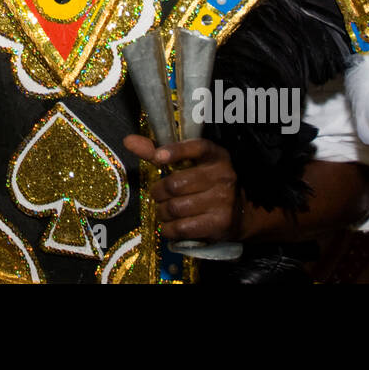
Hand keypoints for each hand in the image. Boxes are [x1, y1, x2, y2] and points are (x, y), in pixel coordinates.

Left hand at [123, 135, 243, 242]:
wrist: (240, 212)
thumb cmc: (204, 182)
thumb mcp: (188, 162)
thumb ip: (157, 151)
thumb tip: (128, 141)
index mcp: (215, 155)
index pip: (197, 148)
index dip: (176, 151)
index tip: (158, 158)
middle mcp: (223, 175)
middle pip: (176, 184)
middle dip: (158, 192)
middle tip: (157, 195)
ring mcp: (223, 200)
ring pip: (176, 208)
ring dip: (162, 212)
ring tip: (163, 211)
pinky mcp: (220, 224)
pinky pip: (183, 228)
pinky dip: (168, 228)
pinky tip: (168, 225)